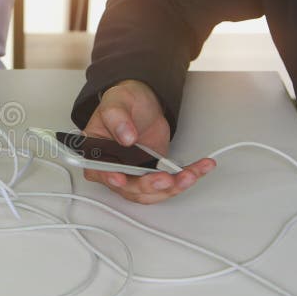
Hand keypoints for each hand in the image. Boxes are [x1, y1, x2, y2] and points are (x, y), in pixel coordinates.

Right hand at [82, 79, 214, 203]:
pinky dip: (187, 177)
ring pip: (151, 192)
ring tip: (189, 175)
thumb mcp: (116, 103)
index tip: (120, 178)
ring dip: (172, 187)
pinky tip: (200, 169)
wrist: (141, 104)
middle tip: (165, 178)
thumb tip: (125, 136)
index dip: (110, 178)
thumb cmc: (122, 104)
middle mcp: (115, 169)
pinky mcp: (154, 172)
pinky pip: (170, 182)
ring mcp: (135, 173)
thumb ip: (117, 119)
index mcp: (96, 154)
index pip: (99, 171)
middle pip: (129, 188)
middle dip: (149, 186)